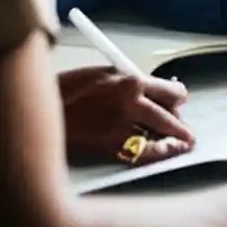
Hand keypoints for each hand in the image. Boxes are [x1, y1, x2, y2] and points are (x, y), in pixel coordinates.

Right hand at [58, 66, 193, 165]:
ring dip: (172, 140)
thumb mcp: (103, 73)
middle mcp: (132, 104)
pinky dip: (156, 153)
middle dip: (179, 123)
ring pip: (159, 135)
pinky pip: (142, 153)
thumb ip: (130, 80)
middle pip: (170, 116)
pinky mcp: (111, 145)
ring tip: (183, 144)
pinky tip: (165, 153)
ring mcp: (122, 127)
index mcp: (131, 82)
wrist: (40, 110)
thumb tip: (153, 88)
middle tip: (186, 131)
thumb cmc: (70, 88)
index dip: (179, 96)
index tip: (180, 99)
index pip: (172, 91)